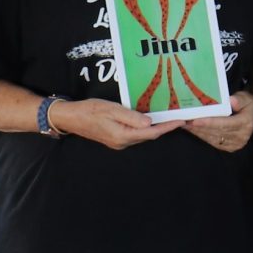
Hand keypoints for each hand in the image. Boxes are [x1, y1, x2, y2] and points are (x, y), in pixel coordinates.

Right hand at [49, 97, 179, 150]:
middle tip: (180, 118)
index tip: (182, 121)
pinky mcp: (116, 139)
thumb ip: (131, 116)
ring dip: (156, 128)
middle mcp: (123, 142)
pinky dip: (145, 128)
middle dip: (165, 127)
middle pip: (149, 135)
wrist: (70, 118)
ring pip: (143, 135)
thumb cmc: (89, 111)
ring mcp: (119, 142)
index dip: (168, 127)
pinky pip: (135, 134)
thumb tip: (150, 122)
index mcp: (123, 135)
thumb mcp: (111, 109)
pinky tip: (150, 120)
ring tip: (169, 118)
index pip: (152, 132)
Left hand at [181, 92, 252, 152]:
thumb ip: (239, 99)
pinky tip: (193, 130)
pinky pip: (213, 142)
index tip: (195, 121)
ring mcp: (235, 144)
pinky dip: (202, 136)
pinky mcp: (230, 148)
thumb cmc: (246, 105)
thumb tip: (230, 100)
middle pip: (216, 132)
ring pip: (213, 139)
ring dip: (198, 132)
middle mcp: (241, 136)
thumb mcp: (246, 98)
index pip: (225, 124)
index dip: (209, 123)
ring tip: (185, 125)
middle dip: (199, 127)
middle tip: (184, 121)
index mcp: (246, 123)